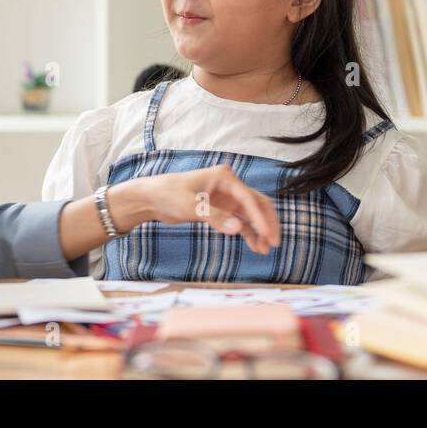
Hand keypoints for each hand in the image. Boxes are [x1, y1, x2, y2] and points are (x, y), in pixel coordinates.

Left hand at [126, 165, 281, 255]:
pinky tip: (255, 246)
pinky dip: (249, 233)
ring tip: (264, 250)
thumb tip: (238, 229)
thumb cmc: (168, 195)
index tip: (268, 235)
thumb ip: (215, 217)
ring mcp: (227, 198)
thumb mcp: (190, 206)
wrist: (151, 198)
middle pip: (257, 203)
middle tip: (274, 243)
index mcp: (225, 177)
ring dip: (259, 230)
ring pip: (251, 215)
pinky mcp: (222, 210)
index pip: (249, 198)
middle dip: (267, 223)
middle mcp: (230, 186)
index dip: (260, 217)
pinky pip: (241, 222)